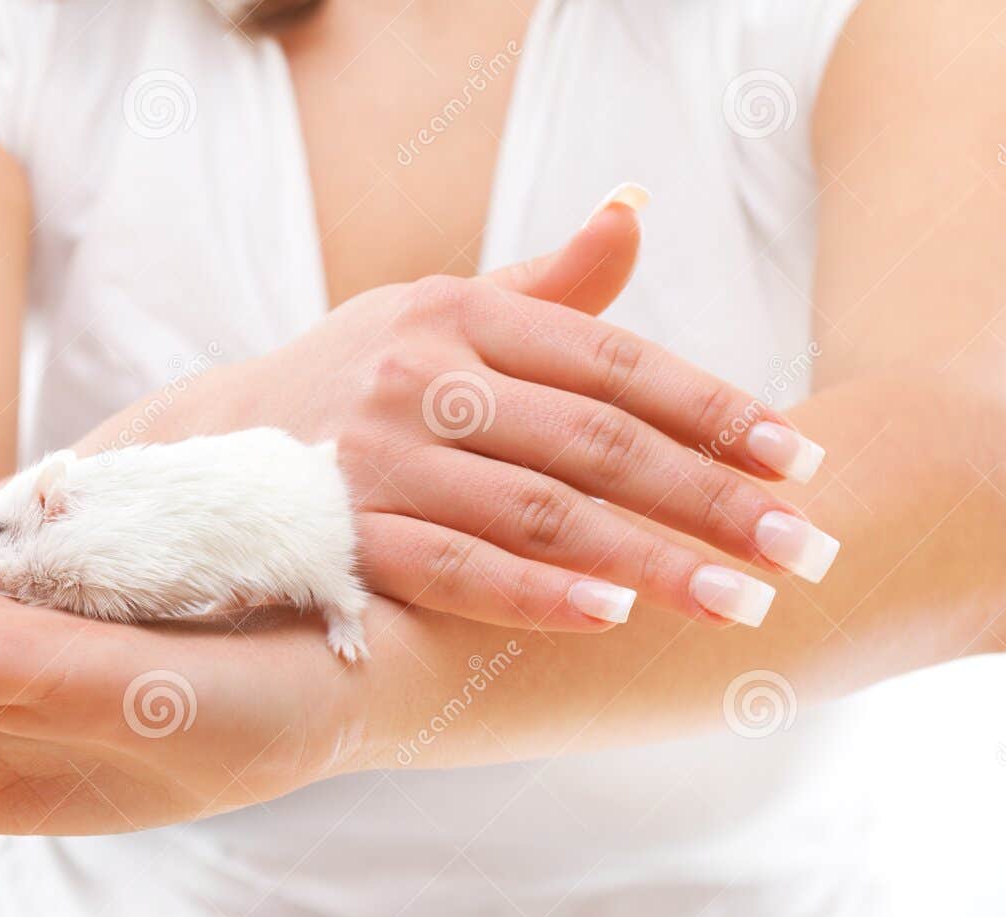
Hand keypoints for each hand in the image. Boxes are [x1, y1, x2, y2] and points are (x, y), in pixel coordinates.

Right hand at [88, 189, 837, 630]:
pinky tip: (616, 619)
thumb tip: (633, 208)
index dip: (716, 410)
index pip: (614, 361)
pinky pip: (455, 570)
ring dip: (651, 561)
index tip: (802, 461)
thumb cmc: (348, 387)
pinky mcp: (339, 534)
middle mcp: (419, 373)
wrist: (202, 456)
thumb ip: (545, 286)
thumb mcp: (433, 316)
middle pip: (597, 442)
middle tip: (804, 550)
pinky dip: (537, 594)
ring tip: (742, 604)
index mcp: (457, 311)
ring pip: (541, 512)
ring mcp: (376, 457)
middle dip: (713, 499)